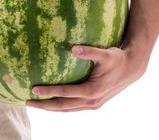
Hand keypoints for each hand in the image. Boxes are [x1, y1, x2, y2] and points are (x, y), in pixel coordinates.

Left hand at [25, 45, 145, 111]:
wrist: (132, 69)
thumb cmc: (117, 58)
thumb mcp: (106, 53)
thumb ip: (90, 51)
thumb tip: (74, 48)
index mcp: (92, 90)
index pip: (65, 93)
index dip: (49, 92)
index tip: (33, 89)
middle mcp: (92, 101)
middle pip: (63, 106)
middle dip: (44, 105)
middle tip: (27, 102)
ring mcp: (93, 104)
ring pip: (67, 110)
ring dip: (51, 108)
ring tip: (35, 104)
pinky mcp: (94, 104)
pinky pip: (73, 108)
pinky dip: (61, 107)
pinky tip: (51, 103)